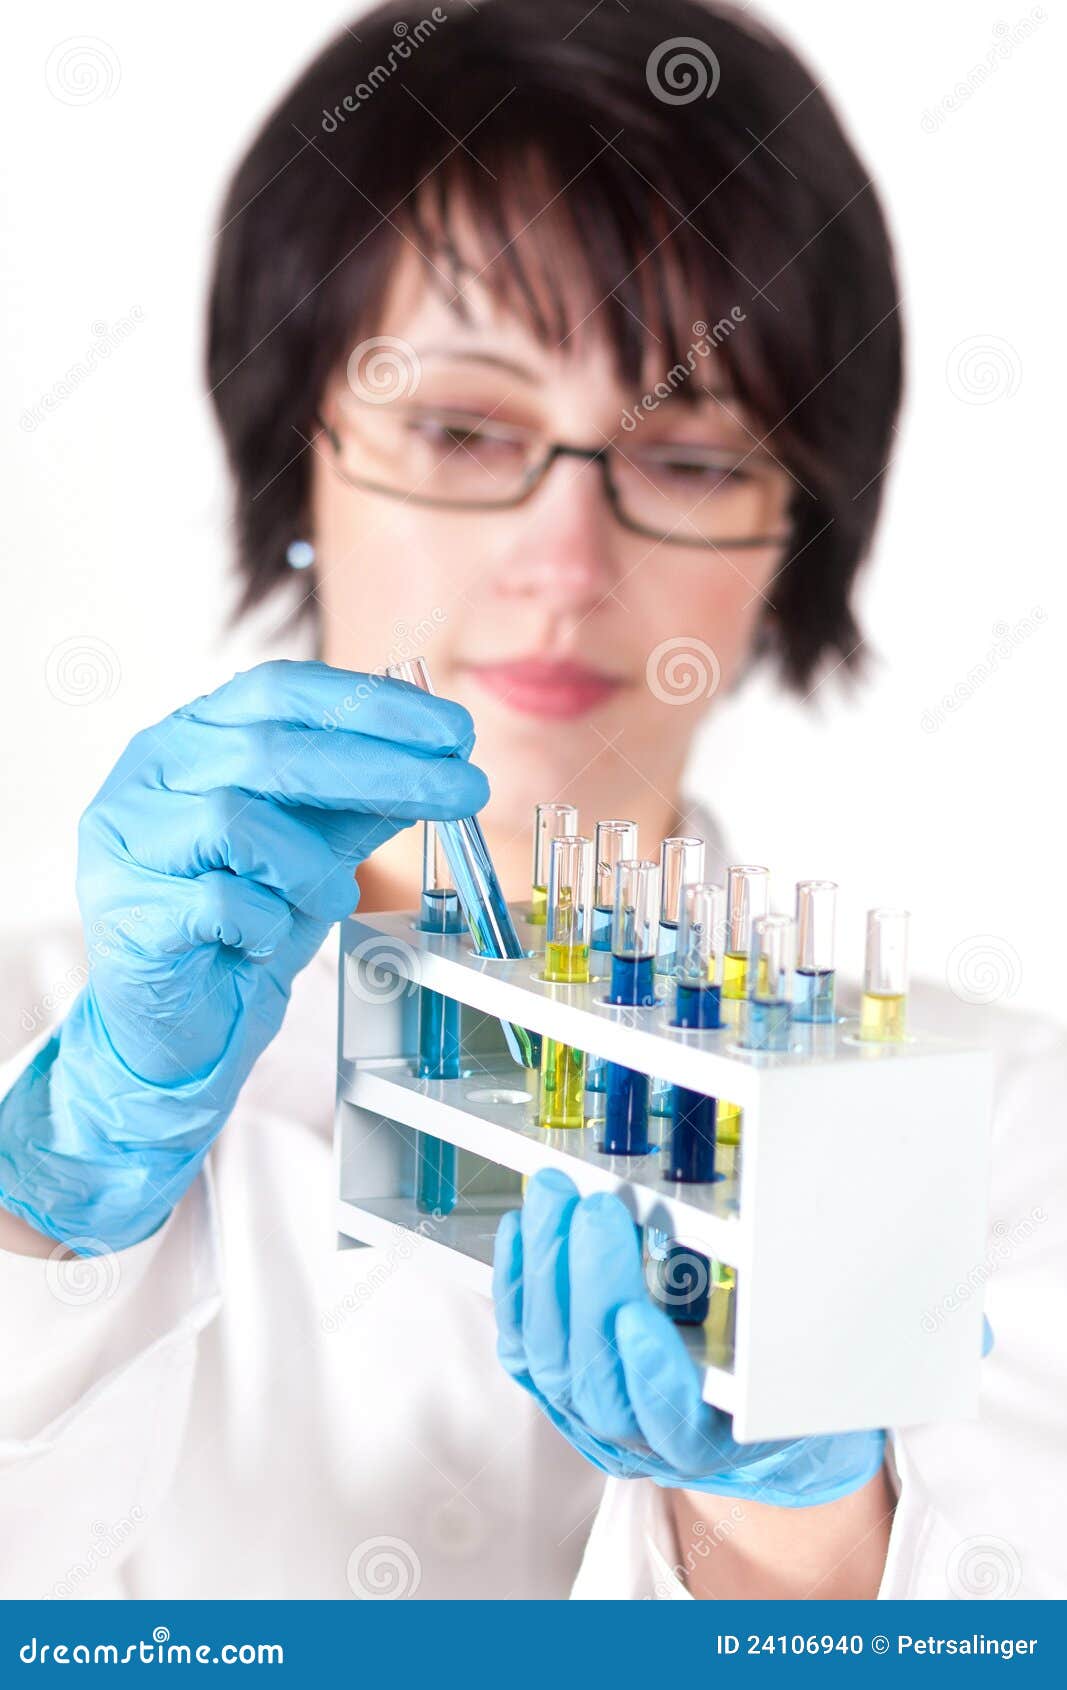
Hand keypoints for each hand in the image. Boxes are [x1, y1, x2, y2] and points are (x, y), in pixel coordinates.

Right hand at [0, 660, 485, 1251]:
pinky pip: (220, 902)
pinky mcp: (129, 912)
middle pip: (274, 750)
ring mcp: (128, 839)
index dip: (373, 704)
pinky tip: (264, 940)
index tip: (456, 731)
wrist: (177, 1028)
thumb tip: (441, 760)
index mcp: (193, 737)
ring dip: (310, 868)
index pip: (283, 690)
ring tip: (327, 901)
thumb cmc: (240, 925)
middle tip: (467, 790)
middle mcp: (150, 773)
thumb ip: (359, 803)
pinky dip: (265, 924)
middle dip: (386, 768)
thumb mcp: (313, 850)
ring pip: (238, 821)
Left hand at [493, 1169, 885, 1506]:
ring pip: (550, 1359)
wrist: (747, 1430)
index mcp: (712, 1442)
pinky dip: (516, 1283)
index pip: (672, 1422)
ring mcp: (589, 1412)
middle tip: (597, 1211)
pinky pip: (519, 1342)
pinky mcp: (554, 1382)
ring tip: (554, 1197)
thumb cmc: (781, 1387)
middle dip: (590, 1289)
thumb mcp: (807, 1367)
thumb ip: (799, 1332)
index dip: (651, 1376)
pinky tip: (522, 1227)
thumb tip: (819, 1256)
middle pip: (597, 1380)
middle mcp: (640, 1437)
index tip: (640, 1319)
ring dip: (547, 1271)